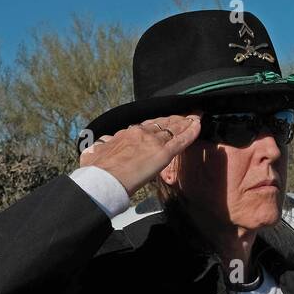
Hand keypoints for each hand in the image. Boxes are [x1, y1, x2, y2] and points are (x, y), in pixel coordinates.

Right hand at [79, 113, 201, 196]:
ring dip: (185, 122)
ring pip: (173, 129)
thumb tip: (96, 147)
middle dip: (174, 119)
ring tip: (195, 117)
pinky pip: (181, 140)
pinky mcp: (163, 153)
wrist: (102, 178)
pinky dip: (191, 132)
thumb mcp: (94, 152)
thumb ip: (100, 147)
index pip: (146, 126)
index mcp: (126, 134)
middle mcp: (140, 133)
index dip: (157, 123)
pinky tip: (199, 125)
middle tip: (186, 115)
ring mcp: (153, 142)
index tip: (163, 121)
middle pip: (162, 124)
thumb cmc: (96, 170)